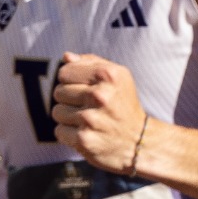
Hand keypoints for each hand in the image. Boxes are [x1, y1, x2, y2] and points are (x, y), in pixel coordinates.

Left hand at [51, 54, 149, 174]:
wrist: (140, 141)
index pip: (64, 72)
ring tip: (89, 121)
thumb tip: (66, 57)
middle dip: (70, 100)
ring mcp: (91, 118)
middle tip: (90, 107)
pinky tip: (87, 133)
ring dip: (69, 118)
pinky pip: (59, 131)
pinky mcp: (84, 139)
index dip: (72, 81)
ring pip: (57, 112)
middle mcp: (100, 96)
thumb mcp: (119, 78)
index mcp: (108, 75)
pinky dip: (70, 134)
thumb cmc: (124, 105)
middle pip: (58, 92)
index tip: (87, 89)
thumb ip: (92, 63)